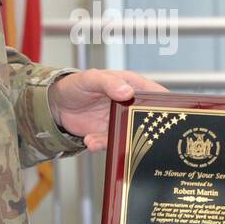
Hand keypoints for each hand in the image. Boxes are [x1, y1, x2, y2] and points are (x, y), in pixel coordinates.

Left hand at [48, 69, 167, 151]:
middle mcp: (129, 105)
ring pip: (129, 135)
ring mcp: (120, 121)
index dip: (165, 106)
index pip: (156, 95)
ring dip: (115, 140)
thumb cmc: (77, 85)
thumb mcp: (91, 78)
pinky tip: (90, 140)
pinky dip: (101, 144)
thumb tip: (127, 91)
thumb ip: (108, 82)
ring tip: (96, 139)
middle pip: (147, 120)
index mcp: (132, 86)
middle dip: (144, 130)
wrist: (57, 105)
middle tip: (133, 135)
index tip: (167, 116)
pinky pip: (111, 143)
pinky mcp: (109, 134)